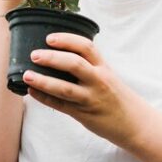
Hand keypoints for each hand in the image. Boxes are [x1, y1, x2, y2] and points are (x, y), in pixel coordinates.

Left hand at [23, 33, 143, 147]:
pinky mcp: (83, 114)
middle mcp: (98, 81)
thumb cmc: (117, 97)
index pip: (85, 47)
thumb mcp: (108, 76)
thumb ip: (89, 66)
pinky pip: (60, 105)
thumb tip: (60, 55)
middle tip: (34, 55)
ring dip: (43, 81)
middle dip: (52, 58)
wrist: (134, 123)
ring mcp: (90, 99)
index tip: (49, 38)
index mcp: (104, 68)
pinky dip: (44, 98)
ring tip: (27, 75)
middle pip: (73, 64)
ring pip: (64, 88)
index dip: (66, 40)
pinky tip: (32, 92)